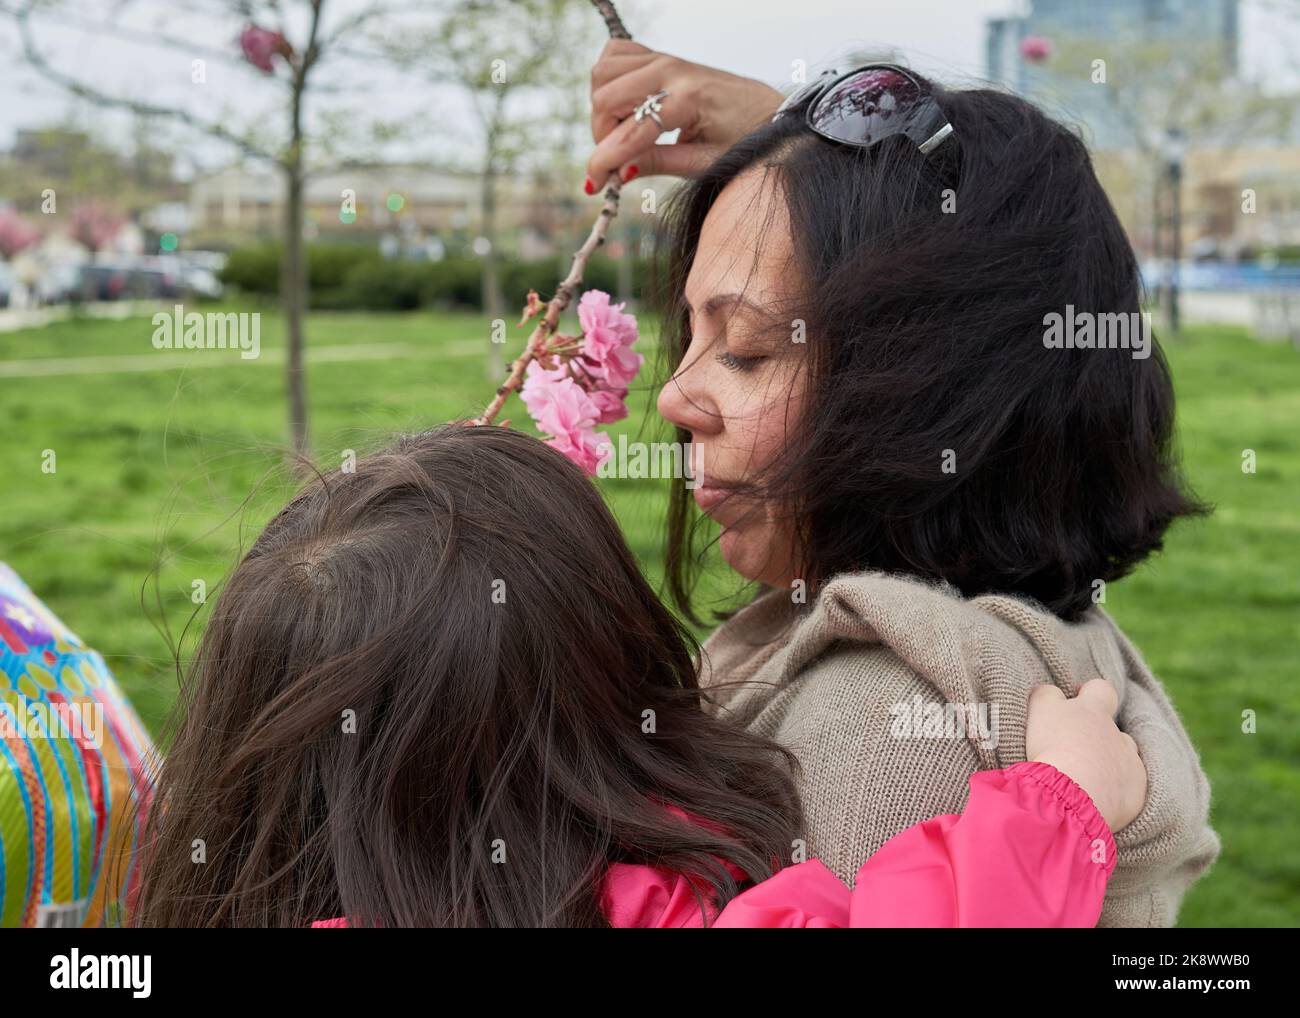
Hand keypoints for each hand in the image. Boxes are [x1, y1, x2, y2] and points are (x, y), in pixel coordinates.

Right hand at [584, 39, 783, 190]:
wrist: (767, 113)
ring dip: (602, 108)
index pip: (631, 131)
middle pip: (606, 97)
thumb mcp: (704, 163)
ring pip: (603, 73)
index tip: (594, 185)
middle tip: (619, 160)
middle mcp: (672, 71)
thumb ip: (659, 164)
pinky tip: (625, 106)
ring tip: (623, 133)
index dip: (605, 161)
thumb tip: (618, 173)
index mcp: (689, 99)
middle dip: (601, 135)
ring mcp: (665, 59)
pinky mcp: (661, 56)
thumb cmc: (742, 142)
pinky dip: (609, 80)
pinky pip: (615, 55)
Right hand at [1026, 679, 1147, 831]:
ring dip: (1109, 767)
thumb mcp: (1039, 709)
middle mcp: (1117, 735)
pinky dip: (1113, 795)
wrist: (1071, 796)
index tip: (1075, 704)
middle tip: (1073, 751)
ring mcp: (1130, 766)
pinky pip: (1127, 792)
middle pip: (1113, 730)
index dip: (1090, 694)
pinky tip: (1092, 801)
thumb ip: (1046, 695)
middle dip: (1098, 738)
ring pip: (1123, 761)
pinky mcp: (1135, 795)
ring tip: (1084, 781)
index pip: (1100, 690)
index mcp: (1094, 711)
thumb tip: (1052, 693)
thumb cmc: (1052, 748)